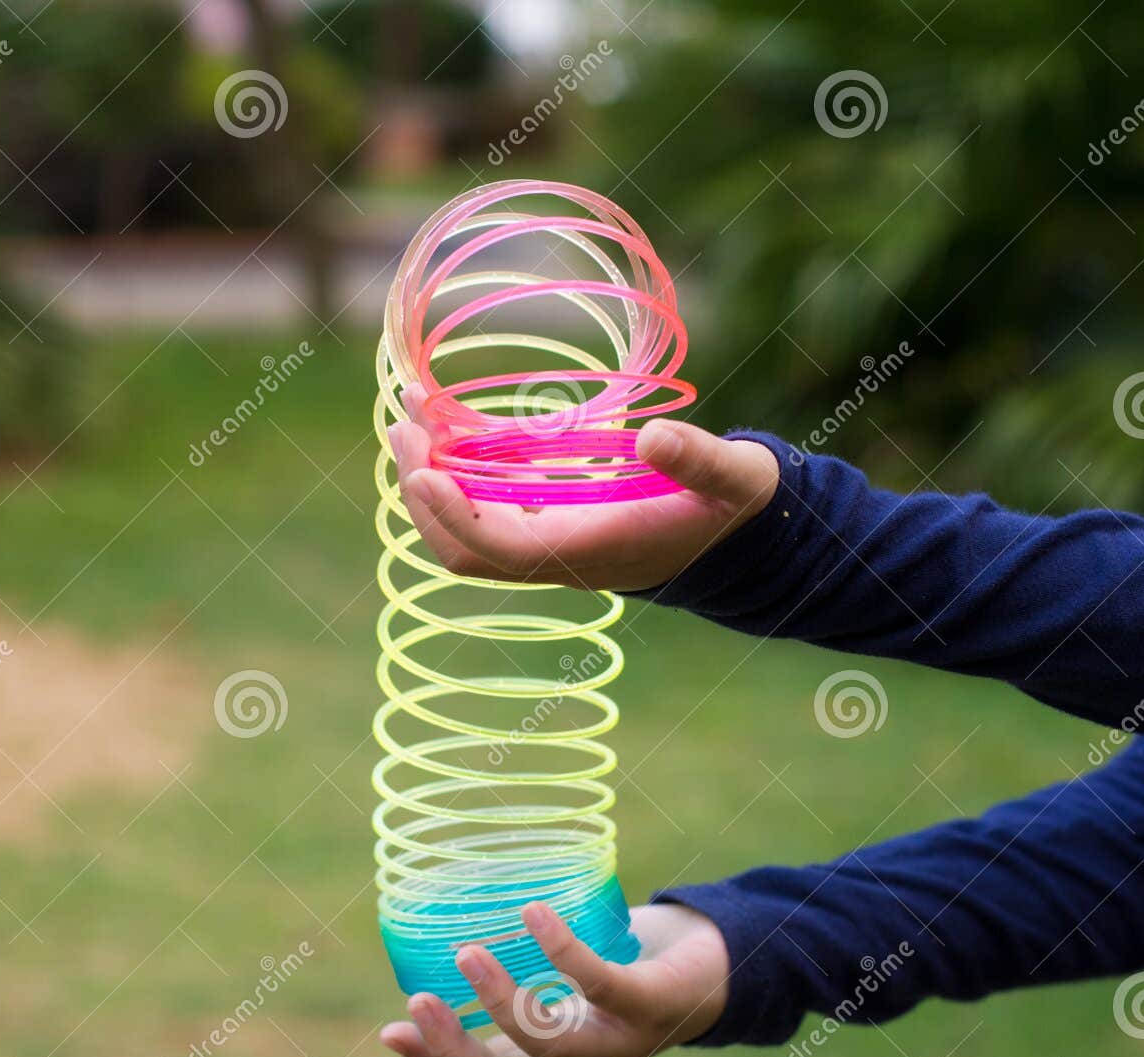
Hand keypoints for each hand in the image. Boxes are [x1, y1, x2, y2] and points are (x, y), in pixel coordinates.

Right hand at [378, 901, 729, 1056]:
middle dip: (457, 1050)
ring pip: (553, 1043)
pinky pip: (601, 982)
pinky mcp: (652, 1005)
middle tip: (417, 1003)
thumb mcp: (563, 977)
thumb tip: (440, 939)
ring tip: (468, 954)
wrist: (713, 963)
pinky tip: (534, 914)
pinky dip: (563, 951)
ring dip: (505, 1003)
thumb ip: (516, 976)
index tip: (392, 1030)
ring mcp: (620, 1040)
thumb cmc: (624, 970)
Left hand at [388, 383, 779, 591]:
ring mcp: (547, 543)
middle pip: (464, 548)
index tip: (423, 471)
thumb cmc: (733, 508)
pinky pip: (484, 506)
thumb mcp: (732, 479)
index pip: (504, 549)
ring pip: (465, 529)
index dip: (457, 516)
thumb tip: (655, 434)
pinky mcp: (546, 523)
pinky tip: (447, 423)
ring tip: (410, 413)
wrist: (740, 541)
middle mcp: (558, 556)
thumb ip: (698, 460)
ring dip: (431, 478)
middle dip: (424, 495)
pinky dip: (458, 471)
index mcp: (593, 550)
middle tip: (402, 427)